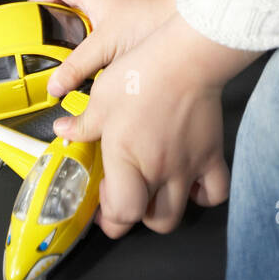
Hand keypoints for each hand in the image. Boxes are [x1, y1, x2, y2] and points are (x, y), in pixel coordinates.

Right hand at [28, 0, 177, 98]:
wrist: (185, 24)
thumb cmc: (154, 19)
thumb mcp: (106, 45)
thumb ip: (78, 66)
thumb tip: (56, 83)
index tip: (29, 16)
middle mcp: (106, 6)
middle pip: (69, 14)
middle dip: (56, 33)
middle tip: (44, 50)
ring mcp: (119, 21)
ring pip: (87, 34)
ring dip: (77, 49)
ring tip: (67, 66)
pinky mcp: (131, 37)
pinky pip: (104, 47)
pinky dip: (96, 60)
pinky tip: (95, 75)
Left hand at [51, 19, 230, 237]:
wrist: (186, 58)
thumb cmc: (143, 74)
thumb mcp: (101, 96)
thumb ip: (82, 122)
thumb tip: (64, 129)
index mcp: (127, 159)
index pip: (121, 213)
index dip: (110, 217)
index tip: (103, 200)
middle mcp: (158, 171)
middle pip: (149, 221)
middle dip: (132, 216)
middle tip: (125, 196)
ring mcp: (187, 167)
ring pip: (176, 215)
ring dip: (161, 211)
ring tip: (153, 191)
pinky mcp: (210, 156)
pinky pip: (214, 192)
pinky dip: (203, 195)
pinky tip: (191, 183)